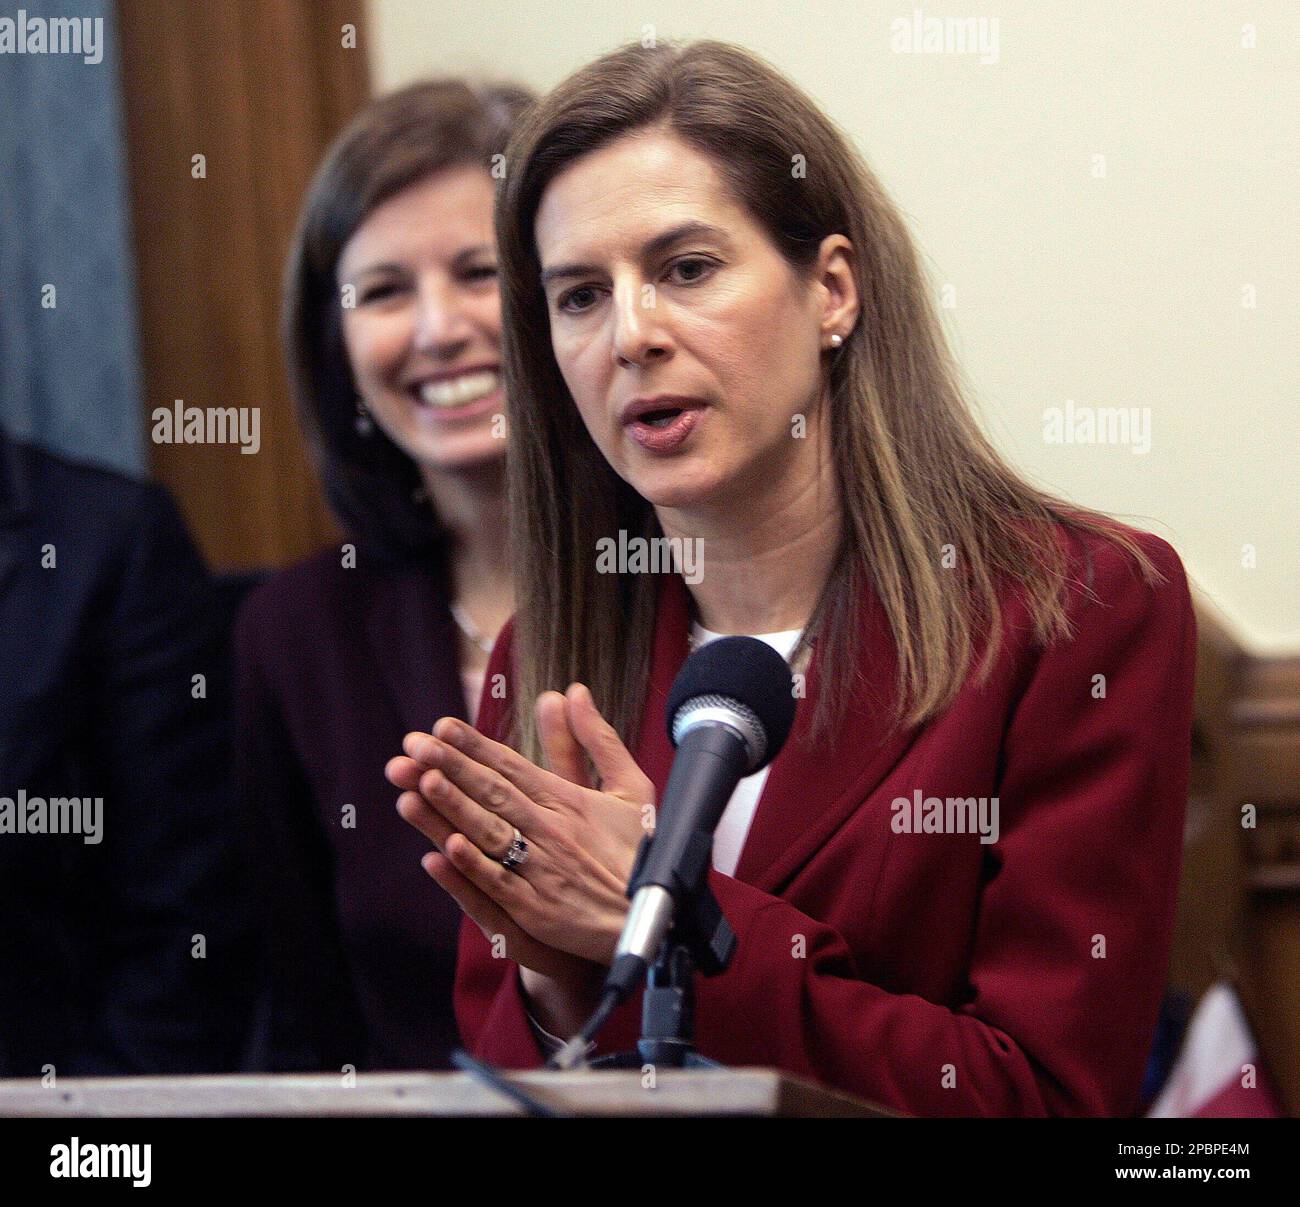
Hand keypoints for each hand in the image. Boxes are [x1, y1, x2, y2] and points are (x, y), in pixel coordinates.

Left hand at [386, 683, 654, 969]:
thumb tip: (574, 691)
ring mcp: (542, 871)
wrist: (655, 920)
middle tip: (414, 745)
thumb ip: (597, 739)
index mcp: (570, 801)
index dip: (474, 747)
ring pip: (490, 833)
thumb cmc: (638, 850)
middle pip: (494, 793)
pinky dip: (472, 867)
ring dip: (453, 807)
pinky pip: (498, 885)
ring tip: (420, 782)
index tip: (441, 727)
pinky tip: (445, 848)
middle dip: (450, 767)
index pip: (512, 767)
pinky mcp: (536, 911)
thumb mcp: (629, 786)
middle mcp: (552, 830)